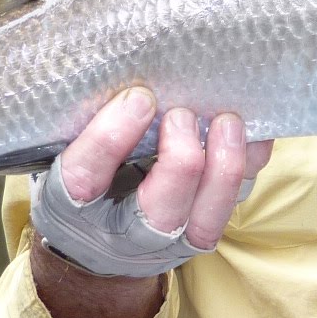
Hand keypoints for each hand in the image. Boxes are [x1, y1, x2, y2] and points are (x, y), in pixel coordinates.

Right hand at [31, 86, 273, 276]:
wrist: (96, 249)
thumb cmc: (80, 182)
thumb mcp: (62, 154)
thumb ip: (83, 120)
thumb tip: (118, 67)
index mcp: (72, 207)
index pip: (85, 178)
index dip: (110, 137)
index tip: (138, 98)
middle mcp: (124, 234)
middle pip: (161, 212)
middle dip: (181, 161)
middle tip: (182, 115)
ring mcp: (171, 238)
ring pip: (207, 219)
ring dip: (225, 167)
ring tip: (228, 121)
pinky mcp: (203, 228)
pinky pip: (237, 201)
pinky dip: (251, 162)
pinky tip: (253, 128)